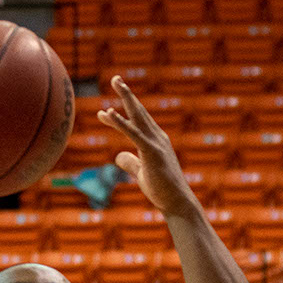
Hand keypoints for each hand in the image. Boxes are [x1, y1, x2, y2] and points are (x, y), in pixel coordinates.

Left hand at [97, 75, 198, 217]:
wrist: (177, 203)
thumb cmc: (162, 191)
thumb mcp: (142, 174)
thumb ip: (131, 162)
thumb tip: (118, 156)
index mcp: (155, 141)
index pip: (137, 123)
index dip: (121, 115)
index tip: (105, 112)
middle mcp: (157, 137)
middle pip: (139, 112)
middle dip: (127, 95)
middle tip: (116, 79)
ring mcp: (155, 143)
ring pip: (138, 116)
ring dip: (126, 98)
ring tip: (116, 82)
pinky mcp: (151, 152)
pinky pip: (134, 133)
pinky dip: (121, 122)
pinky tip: (110, 112)